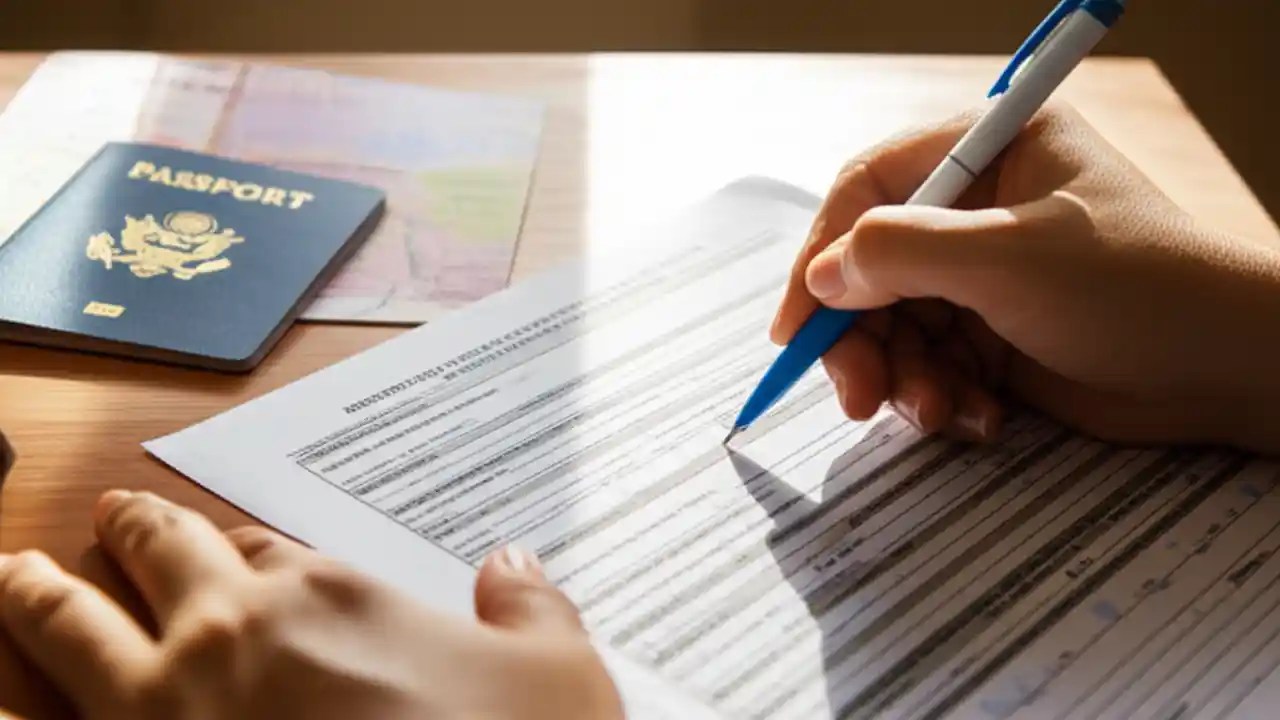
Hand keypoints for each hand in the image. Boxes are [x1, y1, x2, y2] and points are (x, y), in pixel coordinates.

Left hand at [0, 491, 620, 719]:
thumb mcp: (558, 672)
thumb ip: (532, 608)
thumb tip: (515, 567)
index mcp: (329, 598)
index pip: (264, 549)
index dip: (243, 547)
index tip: (230, 545)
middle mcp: (235, 635)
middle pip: (164, 559)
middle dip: (134, 532)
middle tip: (112, 515)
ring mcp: (169, 711)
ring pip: (76, 629)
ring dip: (40, 598)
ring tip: (17, 577)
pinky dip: (14, 717)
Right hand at [773, 104, 1279, 453]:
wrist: (1226, 370)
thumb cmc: (1139, 289)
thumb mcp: (1007, 260)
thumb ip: (900, 255)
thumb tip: (821, 277)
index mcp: (986, 153)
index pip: (868, 190)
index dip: (822, 256)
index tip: (799, 325)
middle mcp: (978, 209)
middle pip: (872, 270)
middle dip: (863, 339)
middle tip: (858, 395)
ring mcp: (985, 275)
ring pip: (896, 327)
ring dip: (904, 378)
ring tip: (938, 413)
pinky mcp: (995, 335)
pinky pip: (933, 365)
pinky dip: (942, 397)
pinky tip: (980, 418)